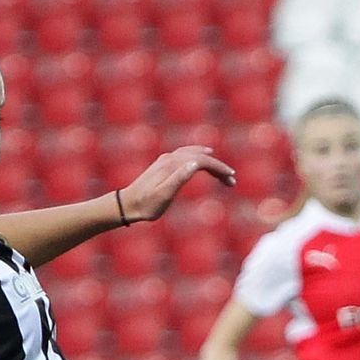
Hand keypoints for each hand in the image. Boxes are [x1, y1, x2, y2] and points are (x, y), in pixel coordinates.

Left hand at [120, 145, 236, 223]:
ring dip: (210, 162)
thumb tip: (195, 164)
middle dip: (218, 167)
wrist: (127, 204)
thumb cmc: (146, 205)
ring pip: (194, 154)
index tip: (231, 178)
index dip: (219, 168)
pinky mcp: (164, 163)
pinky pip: (186, 154)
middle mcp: (171, 158)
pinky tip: (203, 158)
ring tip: (223, 174)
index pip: (202, 161)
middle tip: (232, 181)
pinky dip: (199, 156)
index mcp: (173, 165)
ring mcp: (167, 159)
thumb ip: (179, 178)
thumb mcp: (164, 195)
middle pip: (200, 156)